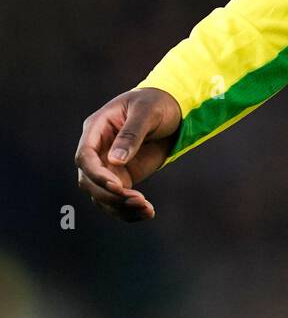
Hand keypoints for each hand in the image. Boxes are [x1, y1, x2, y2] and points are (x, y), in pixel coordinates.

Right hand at [75, 87, 182, 221]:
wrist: (174, 111)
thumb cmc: (157, 103)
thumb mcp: (147, 112)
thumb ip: (131, 134)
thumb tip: (115, 160)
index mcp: (97, 128)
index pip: (84, 156)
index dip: (96, 174)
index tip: (116, 185)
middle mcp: (98, 150)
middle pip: (88, 181)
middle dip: (110, 195)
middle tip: (138, 200)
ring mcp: (108, 166)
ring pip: (101, 195)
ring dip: (120, 207)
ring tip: (146, 209)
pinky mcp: (122, 177)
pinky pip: (117, 200)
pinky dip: (128, 210)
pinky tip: (147, 213)